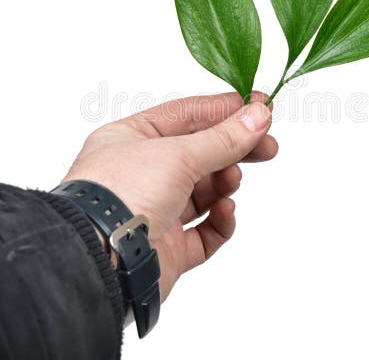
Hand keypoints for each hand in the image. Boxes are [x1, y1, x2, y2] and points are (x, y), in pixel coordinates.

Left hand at [64, 91, 277, 299]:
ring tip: (232, 181)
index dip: (224, 109)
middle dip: (234, 149)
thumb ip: (223, 138)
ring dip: (224, 183)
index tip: (261, 107)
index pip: (185, 115)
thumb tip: (258, 116)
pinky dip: (219, 221)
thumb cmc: (122, 195)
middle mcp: (140, 174)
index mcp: (131, 139)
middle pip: (198, 153)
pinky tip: (225, 211)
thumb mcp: (178, 155)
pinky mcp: (167, 250)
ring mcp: (154, 212)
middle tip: (268, 147)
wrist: (100, 261)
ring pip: (203, 193)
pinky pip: (204, 233)